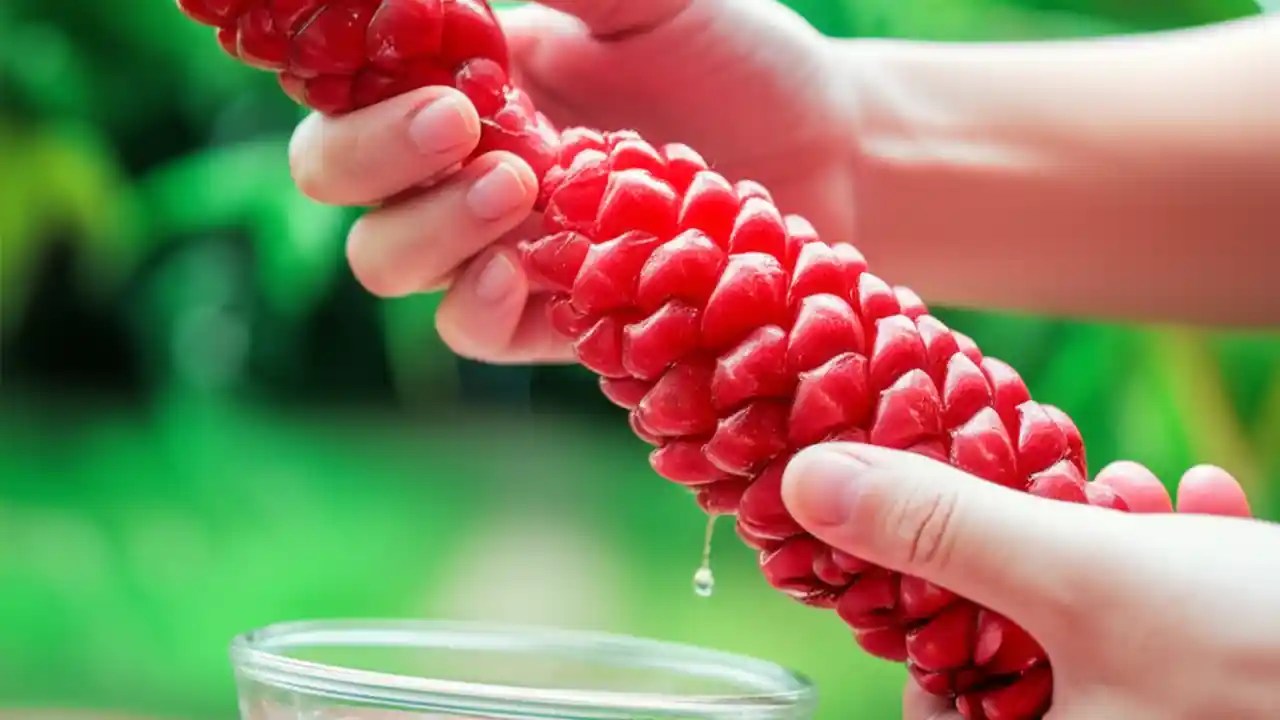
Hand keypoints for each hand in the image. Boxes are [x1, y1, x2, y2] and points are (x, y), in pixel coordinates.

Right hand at [286, 0, 853, 362]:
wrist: (831, 153)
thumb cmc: (735, 56)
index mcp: (465, 71)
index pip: (346, 74)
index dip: (335, 69)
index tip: (392, 51)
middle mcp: (463, 158)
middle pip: (335, 172)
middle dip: (370, 150)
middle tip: (458, 122)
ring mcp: (502, 242)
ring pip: (387, 257)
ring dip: (426, 227)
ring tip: (519, 187)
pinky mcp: (555, 314)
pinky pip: (472, 327)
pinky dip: (476, 305)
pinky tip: (520, 276)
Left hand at [780, 444, 1278, 719]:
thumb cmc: (1272, 655)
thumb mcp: (1089, 577)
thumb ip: (944, 531)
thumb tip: (808, 484)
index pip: (934, 709)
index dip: (916, 621)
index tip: (922, 541)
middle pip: (1020, 656)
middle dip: (1026, 563)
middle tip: (1037, 497)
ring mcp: (1174, 717)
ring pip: (1104, 633)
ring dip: (1109, 548)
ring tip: (1135, 493)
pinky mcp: (1230, 685)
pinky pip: (1180, 632)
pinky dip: (1181, 566)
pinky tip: (1207, 507)